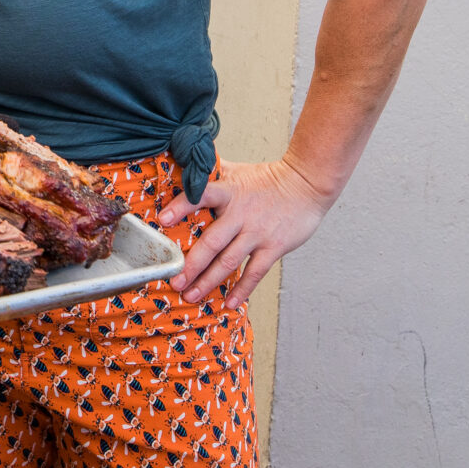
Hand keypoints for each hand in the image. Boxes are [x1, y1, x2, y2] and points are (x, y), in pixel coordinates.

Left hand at [156, 157, 337, 307]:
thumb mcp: (237, 171)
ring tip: (191, 295)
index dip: (181, 207)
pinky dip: (242, 289)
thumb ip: (213, 172)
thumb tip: (187, 165)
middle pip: (211, 242)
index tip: (162, 220)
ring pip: (229, 262)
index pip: (200, 196)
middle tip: (174, 281)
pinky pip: (255, 272)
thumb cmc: (268, 179)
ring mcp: (257, 233)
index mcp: (228, 192)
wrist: (306, 184)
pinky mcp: (274, 247)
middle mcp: (240, 214)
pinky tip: (229, 302)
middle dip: (191, 265)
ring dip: (208, 281)